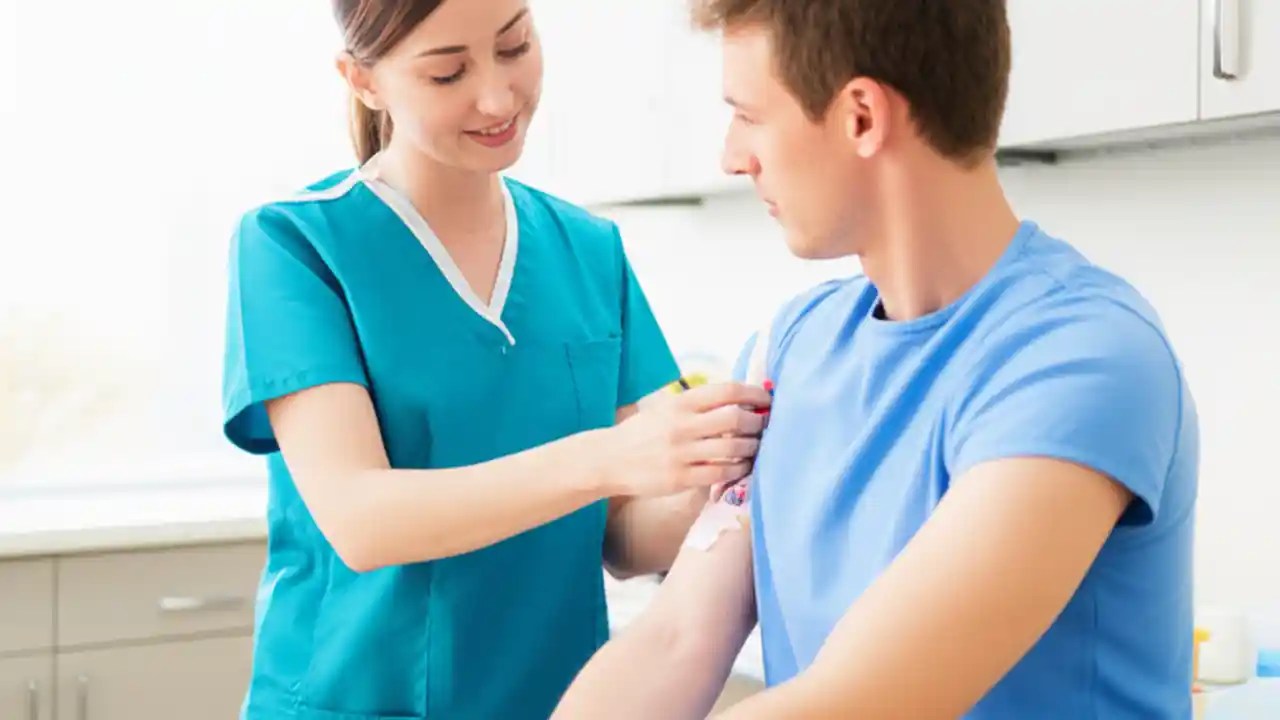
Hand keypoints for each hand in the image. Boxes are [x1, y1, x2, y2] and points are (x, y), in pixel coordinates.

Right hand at [597, 382, 770, 497]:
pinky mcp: (681, 477)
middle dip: (757, 422)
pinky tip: (741, 466)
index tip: (767, 399)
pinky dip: (738, 468)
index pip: (726, 392)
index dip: (753, 394)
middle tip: (764, 426)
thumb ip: (696, 404)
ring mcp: (682, 453)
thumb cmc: (642, 432)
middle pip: (735, 419)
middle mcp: (682, 425)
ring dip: (751, 447)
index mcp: (681, 403)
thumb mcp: (665, 408)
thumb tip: (737, 401)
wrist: (609, 459)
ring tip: (755, 446)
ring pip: (732, 447)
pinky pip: (721, 472)